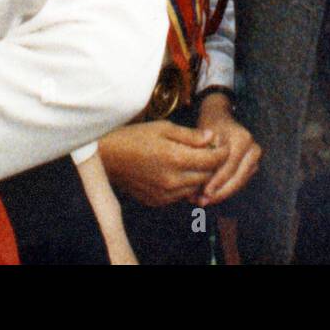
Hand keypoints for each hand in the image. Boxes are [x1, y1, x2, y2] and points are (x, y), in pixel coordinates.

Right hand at [98, 120, 227, 207]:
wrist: (107, 156)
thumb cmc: (135, 137)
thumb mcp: (163, 128)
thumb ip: (190, 136)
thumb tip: (211, 138)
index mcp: (175, 159)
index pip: (211, 161)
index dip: (222, 153)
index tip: (223, 146)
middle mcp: (172, 180)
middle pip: (206, 177)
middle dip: (213, 165)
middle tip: (210, 152)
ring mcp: (164, 194)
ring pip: (195, 189)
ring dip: (200, 176)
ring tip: (194, 161)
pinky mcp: (157, 201)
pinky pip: (180, 196)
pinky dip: (185, 186)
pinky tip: (179, 173)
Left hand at [195, 93, 261, 205]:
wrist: (220, 116)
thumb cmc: (210, 126)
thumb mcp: (205, 135)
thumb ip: (207, 154)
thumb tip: (203, 178)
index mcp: (243, 139)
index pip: (230, 166)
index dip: (217, 181)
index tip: (204, 193)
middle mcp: (253, 148)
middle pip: (237, 178)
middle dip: (219, 192)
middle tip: (202, 202)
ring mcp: (255, 158)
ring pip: (239, 183)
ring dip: (222, 194)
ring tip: (203, 202)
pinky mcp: (252, 166)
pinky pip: (239, 182)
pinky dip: (226, 190)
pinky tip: (211, 196)